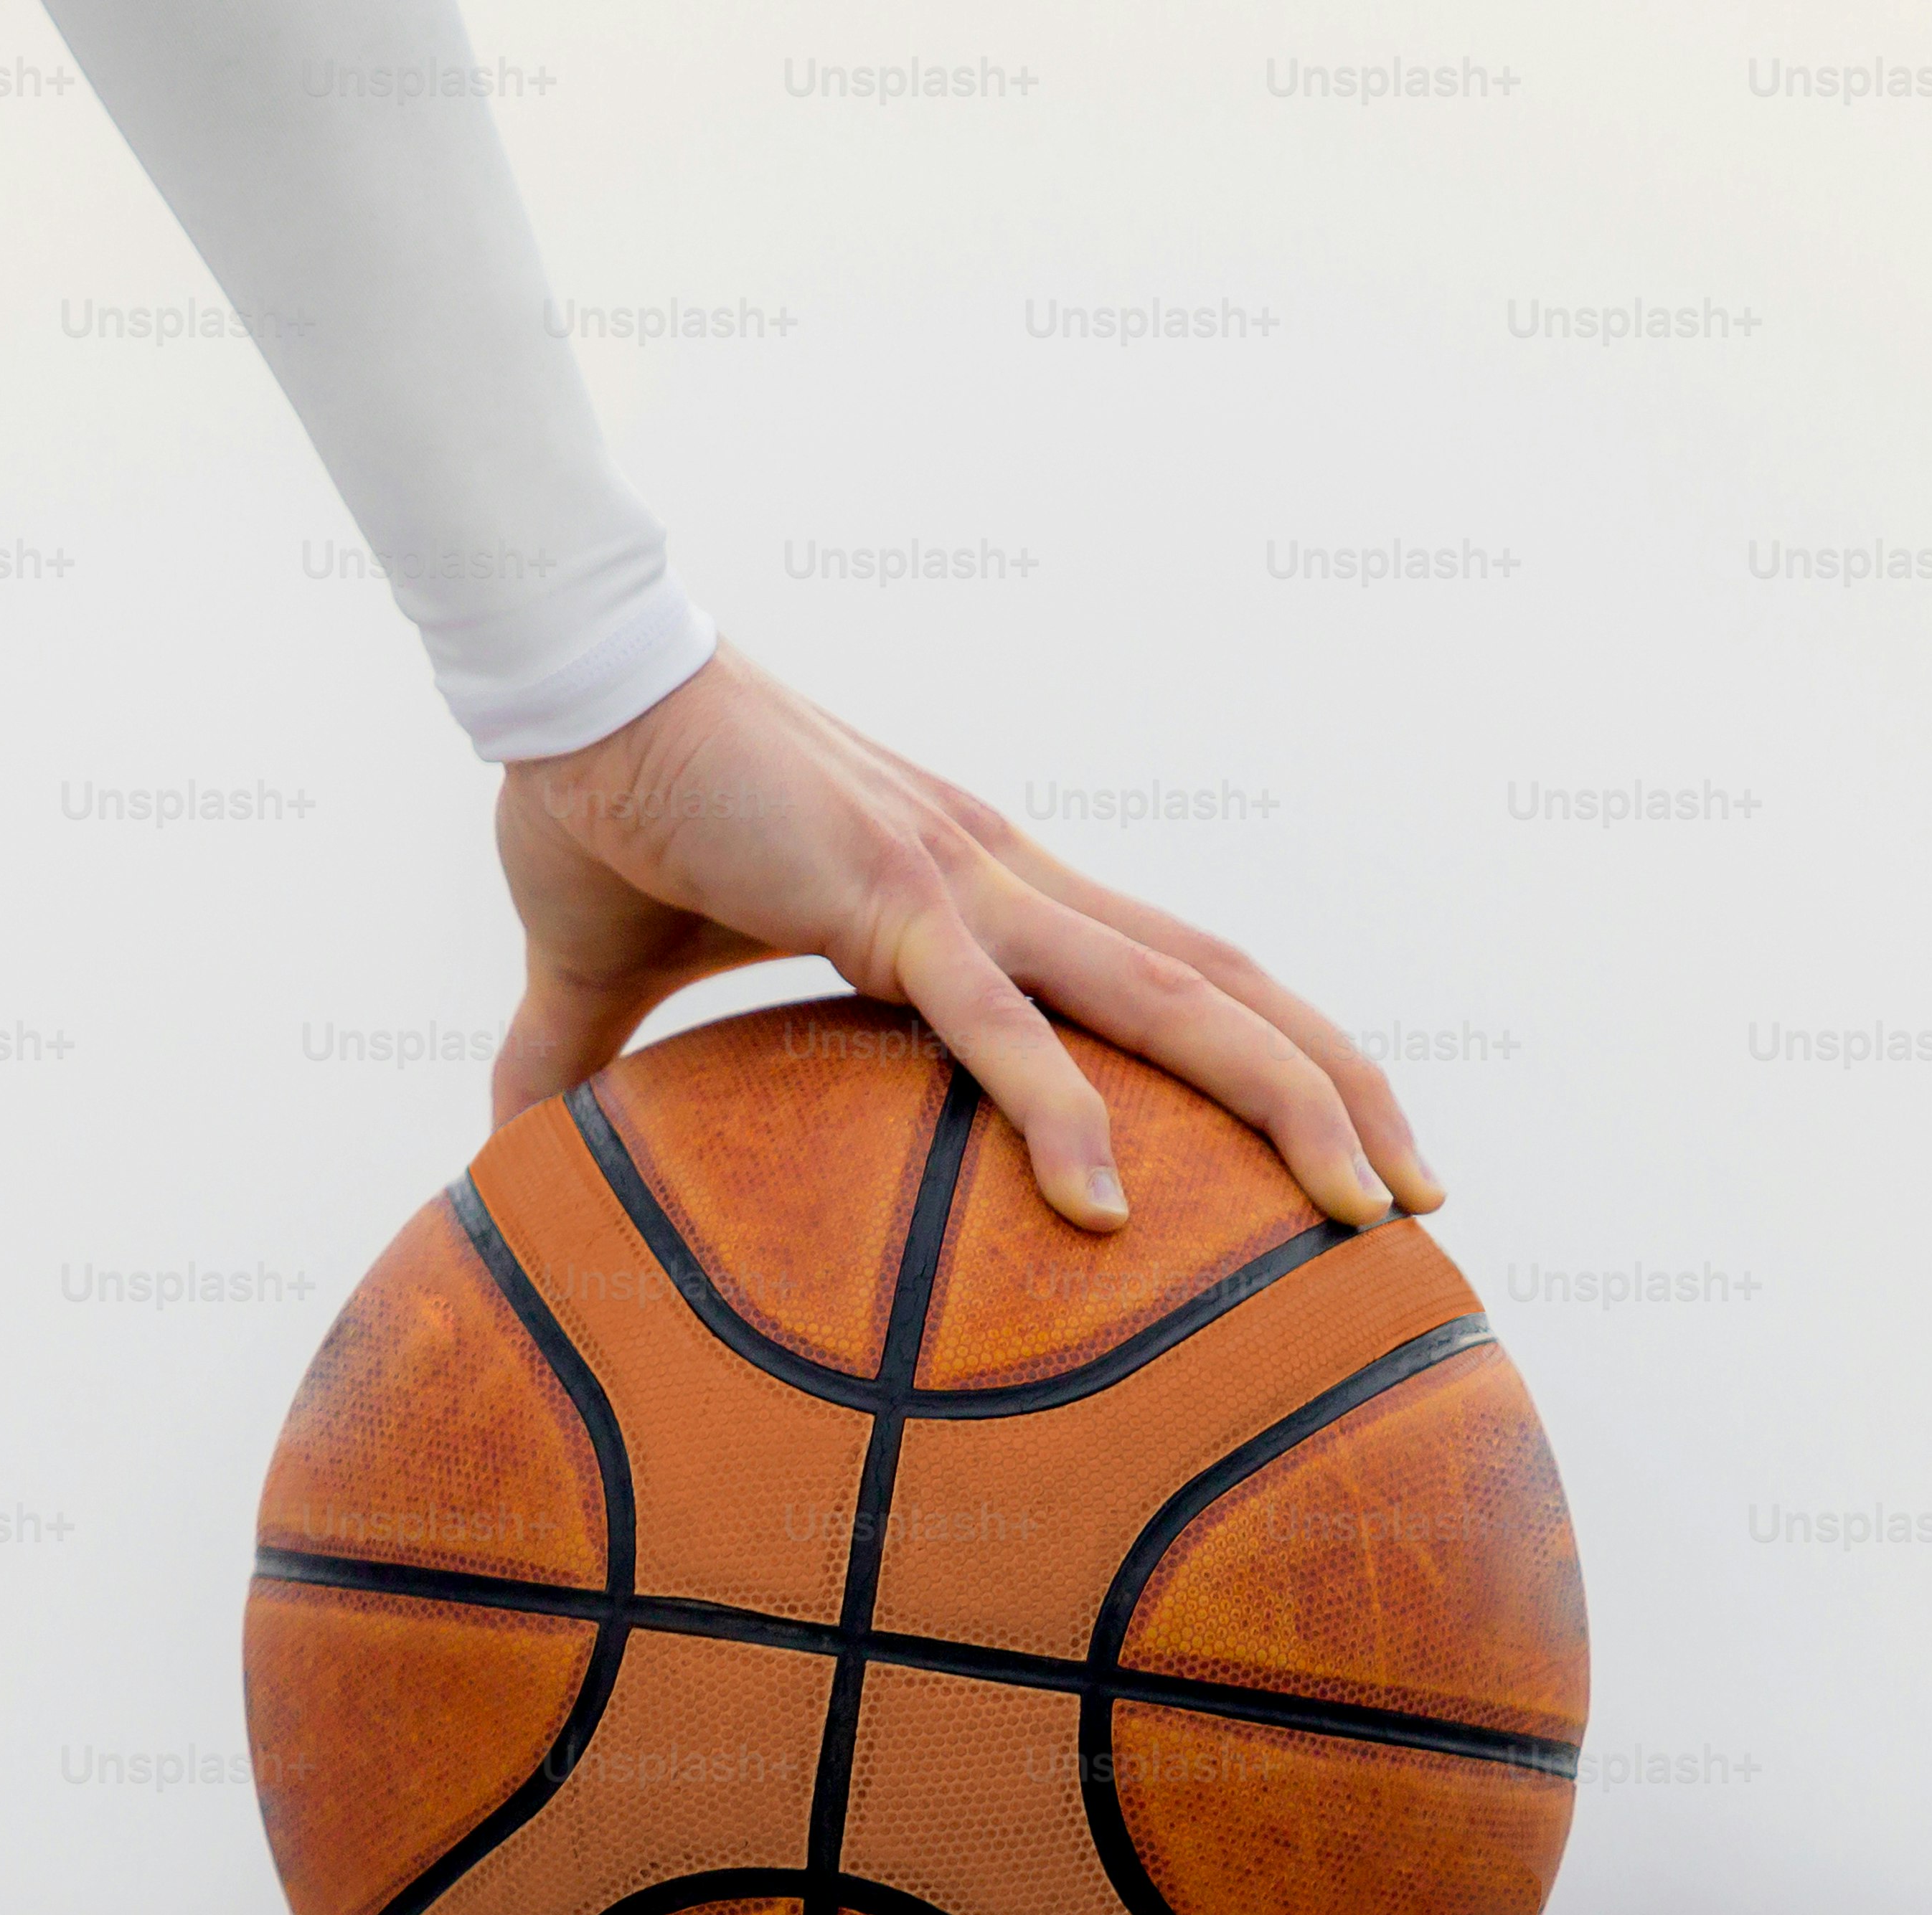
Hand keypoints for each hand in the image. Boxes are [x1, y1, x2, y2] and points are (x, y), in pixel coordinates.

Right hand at [482, 646, 1440, 1233]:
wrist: (560, 686)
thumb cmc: (603, 806)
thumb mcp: (604, 977)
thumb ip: (580, 1072)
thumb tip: (507, 1159)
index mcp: (981, 895)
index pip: (1173, 975)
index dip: (1273, 1056)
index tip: (1340, 1155)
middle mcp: (1010, 881)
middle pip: (1230, 989)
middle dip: (1346, 1093)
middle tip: (1424, 1207)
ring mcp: (965, 885)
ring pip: (1177, 1000)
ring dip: (1289, 1105)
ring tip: (1371, 1211)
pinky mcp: (888, 900)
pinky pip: (998, 1025)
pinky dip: (1065, 1115)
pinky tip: (1110, 1209)